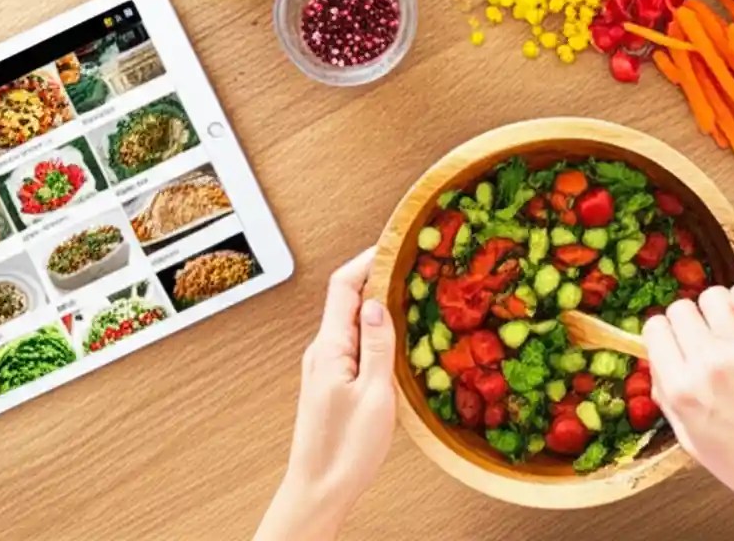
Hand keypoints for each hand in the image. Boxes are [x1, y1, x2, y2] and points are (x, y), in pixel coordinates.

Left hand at [255, 248, 395, 540]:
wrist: (319, 489)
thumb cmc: (346, 450)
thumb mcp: (374, 395)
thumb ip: (376, 346)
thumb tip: (377, 302)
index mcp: (329, 347)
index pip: (343, 286)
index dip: (368, 259)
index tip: (396, 244)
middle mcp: (322, 350)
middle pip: (348, 298)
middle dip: (379, 277)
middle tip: (414, 266)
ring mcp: (325, 366)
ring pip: (352, 321)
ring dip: (378, 304)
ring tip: (412, 294)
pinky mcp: (332, 382)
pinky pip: (354, 342)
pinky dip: (375, 330)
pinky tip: (397, 336)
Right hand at [642, 285, 733, 520]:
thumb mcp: (688, 438)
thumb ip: (667, 397)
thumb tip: (658, 361)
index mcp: (681, 389)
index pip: (654, 329)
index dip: (662, 334)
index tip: (673, 344)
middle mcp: (707, 365)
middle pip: (680, 309)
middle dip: (685, 321)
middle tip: (699, 339)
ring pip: (712, 297)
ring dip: (713, 309)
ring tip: (724, 327)